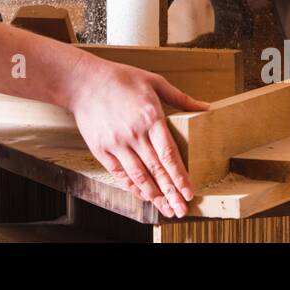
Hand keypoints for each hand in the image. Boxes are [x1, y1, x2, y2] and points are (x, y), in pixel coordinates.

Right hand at [65, 56, 209, 218]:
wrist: (83, 81)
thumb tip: (205, 107)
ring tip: (166, 208)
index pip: (169, 155)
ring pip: (138, 176)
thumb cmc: (119, 78)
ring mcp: (117, 143)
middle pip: (156, 170)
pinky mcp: (101, 149)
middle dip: (171, 193)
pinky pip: (119, 173)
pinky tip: (142, 195)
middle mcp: (134, 134)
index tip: (190, 192)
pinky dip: (132, 186)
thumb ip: (180, 98)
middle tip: (181, 210)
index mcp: (151, 117)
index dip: (180, 176)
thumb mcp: (153, 81)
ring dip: (153, 195)